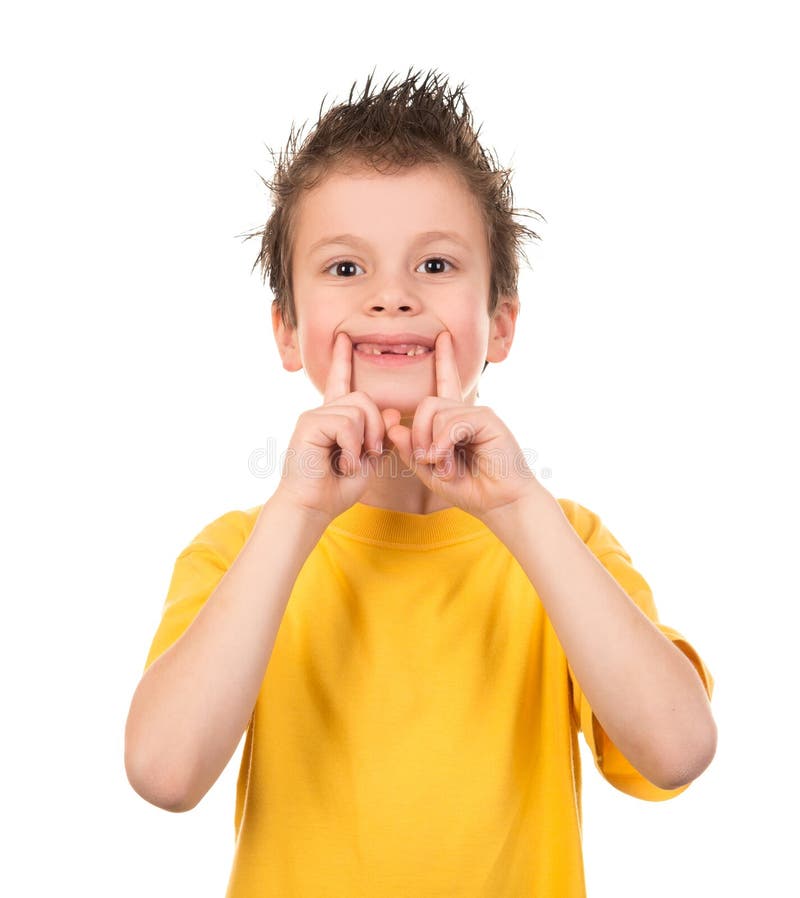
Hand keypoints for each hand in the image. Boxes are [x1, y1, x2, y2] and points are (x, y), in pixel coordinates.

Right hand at [275, 332, 384, 520]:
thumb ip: (380, 437)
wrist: (312, 508)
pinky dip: (353, 448)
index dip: (343, 360)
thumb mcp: (368, 461)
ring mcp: (313, 415)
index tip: (344, 338)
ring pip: (358, 410)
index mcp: (335, 418)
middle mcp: (322, 412)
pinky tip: (343, 464)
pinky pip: (347, 424)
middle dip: (376, 428)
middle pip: (364, 398)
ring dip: (365, 442)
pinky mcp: (308, 423)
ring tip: (351, 463)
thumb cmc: (336, 488)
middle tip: (369, 455)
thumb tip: (390, 411)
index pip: (341, 382)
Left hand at [382, 331, 540, 518]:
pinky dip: (444, 444)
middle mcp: (465, 412)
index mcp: (454, 421)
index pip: (445, 384)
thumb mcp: (430, 471)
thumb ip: (410, 450)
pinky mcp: (487, 419)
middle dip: (417, 434)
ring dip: (431, 444)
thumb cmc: (469, 488)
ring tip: (443, 466)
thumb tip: (391, 425)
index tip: (443, 337)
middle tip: (426, 460)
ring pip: (436, 413)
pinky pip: (453, 422)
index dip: (443, 360)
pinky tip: (448, 463)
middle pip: (427, 404)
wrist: (501, 503)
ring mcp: (478, 413)